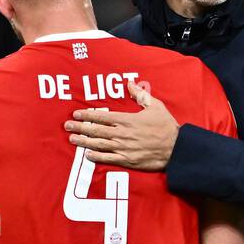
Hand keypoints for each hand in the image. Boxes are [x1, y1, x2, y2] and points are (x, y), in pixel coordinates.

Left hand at [64, 81, 179, 168]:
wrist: (176, 148)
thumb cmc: (166, 127)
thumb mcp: (155, 106)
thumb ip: (140, 95)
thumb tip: (130, 84)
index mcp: (127, 119)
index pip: (102, 116)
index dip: (87, 115)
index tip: (76, 114)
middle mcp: (122, 134)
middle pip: (96, 130)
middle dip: (80, 127)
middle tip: (67, 126)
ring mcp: (123, 148)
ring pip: (99, 144)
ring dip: (84, 141)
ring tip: (72, 139)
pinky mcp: (128, 160)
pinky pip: (108, 158)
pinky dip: (97, 157)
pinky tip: (87, 155)